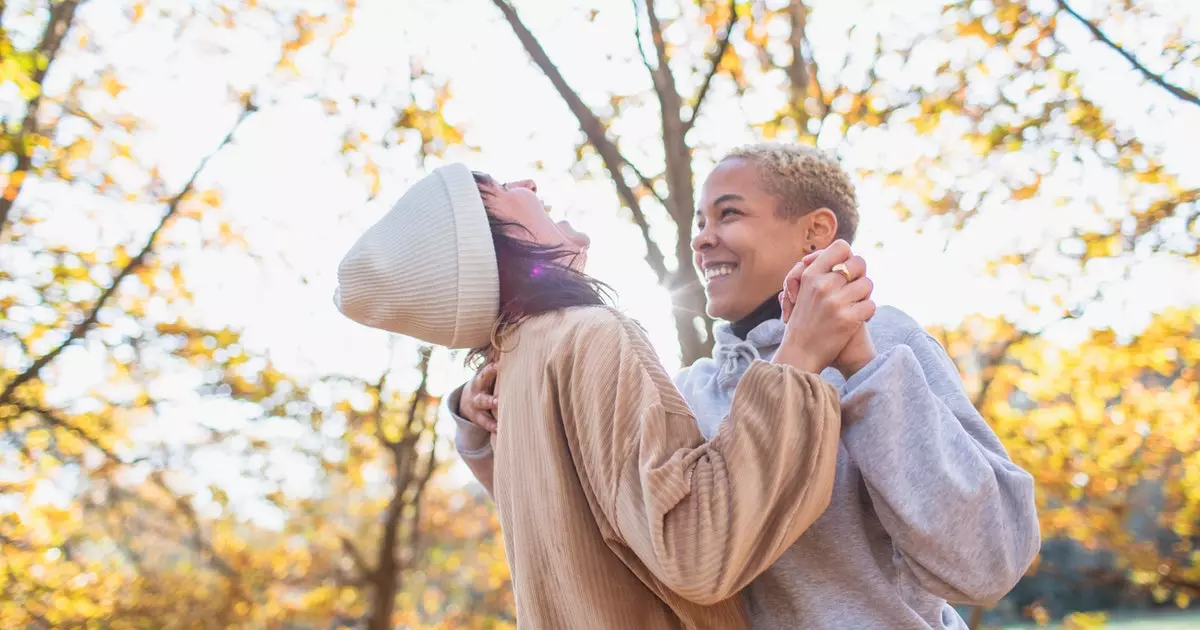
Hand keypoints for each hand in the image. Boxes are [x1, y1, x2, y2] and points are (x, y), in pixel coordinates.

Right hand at [458, 363, 497, 432]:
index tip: (500, 365)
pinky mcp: (478, 418)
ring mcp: (476, 405)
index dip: (492, 368)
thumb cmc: (484, 382)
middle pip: (482, 388)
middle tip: (499, 396)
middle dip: (490, 392)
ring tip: (500, 413)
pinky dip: (493, 426)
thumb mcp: (486, 372)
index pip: (486, 371)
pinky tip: (500, 431)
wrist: (465, 402)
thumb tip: (507, 338)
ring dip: (491, 408)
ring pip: (483, 406)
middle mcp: (477, 391)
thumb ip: (495, 361)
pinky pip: (485, 422)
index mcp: (481, 377)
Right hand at [774, 240, 875, 374]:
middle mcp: (822, 285)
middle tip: (855, 288)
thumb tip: (843, 253)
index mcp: (810, 275)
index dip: (849, 256)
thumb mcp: (802, 291)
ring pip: (868, 284)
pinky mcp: (847, 319)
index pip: (841, 247)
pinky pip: (871, 305)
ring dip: (865, 295)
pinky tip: (859, 319)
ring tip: (856, 305)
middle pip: (859, 263)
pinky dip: (868, 313)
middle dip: (861, 276)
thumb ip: (819, 273)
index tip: (846, 269)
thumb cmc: (802, 322)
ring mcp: (835, 302)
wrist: (799, 354)